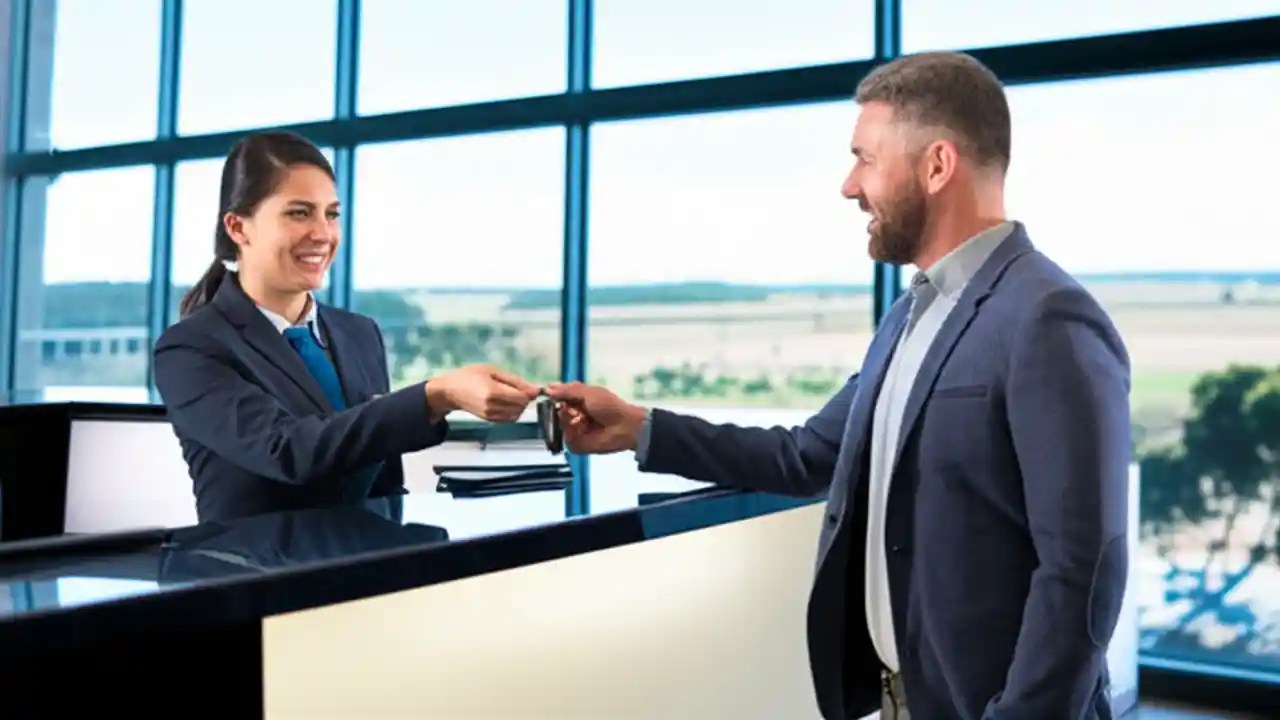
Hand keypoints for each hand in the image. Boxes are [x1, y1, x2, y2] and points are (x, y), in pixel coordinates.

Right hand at [425, 364, 539, 422]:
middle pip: (521, 407)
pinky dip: (513, 411)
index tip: (532, 386)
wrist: (451, 391)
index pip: (522, 398)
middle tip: (519, 387)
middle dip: (525, 398)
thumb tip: (535, 389)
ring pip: (517, 414)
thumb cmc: (470, 375)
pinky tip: (506, 401)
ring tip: (511, 393)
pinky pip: (510, 418)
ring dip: (520, 405)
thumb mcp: (492, 371)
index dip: (531, 392)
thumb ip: (515, 381)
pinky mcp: (490, 420)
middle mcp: (492, 407)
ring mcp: (490, 416)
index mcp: (493, 392)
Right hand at [544, 381, 646, 453]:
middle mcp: (573, 415)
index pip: (557, 398)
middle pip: (554, 413)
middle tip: (565, 407)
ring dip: (567, 421)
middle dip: (558, 409)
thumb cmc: (610, 406)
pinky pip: (566, 440)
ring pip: (558, 427)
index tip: (546, 394)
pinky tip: (581, 429)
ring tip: (578, 417)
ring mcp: (574, 431)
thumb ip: (568, 390)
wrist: (624, 426)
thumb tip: (548, 389)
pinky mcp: (577, 444)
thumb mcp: (588, 392)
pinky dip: (573, 434)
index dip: (552, 397)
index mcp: (577, 401)